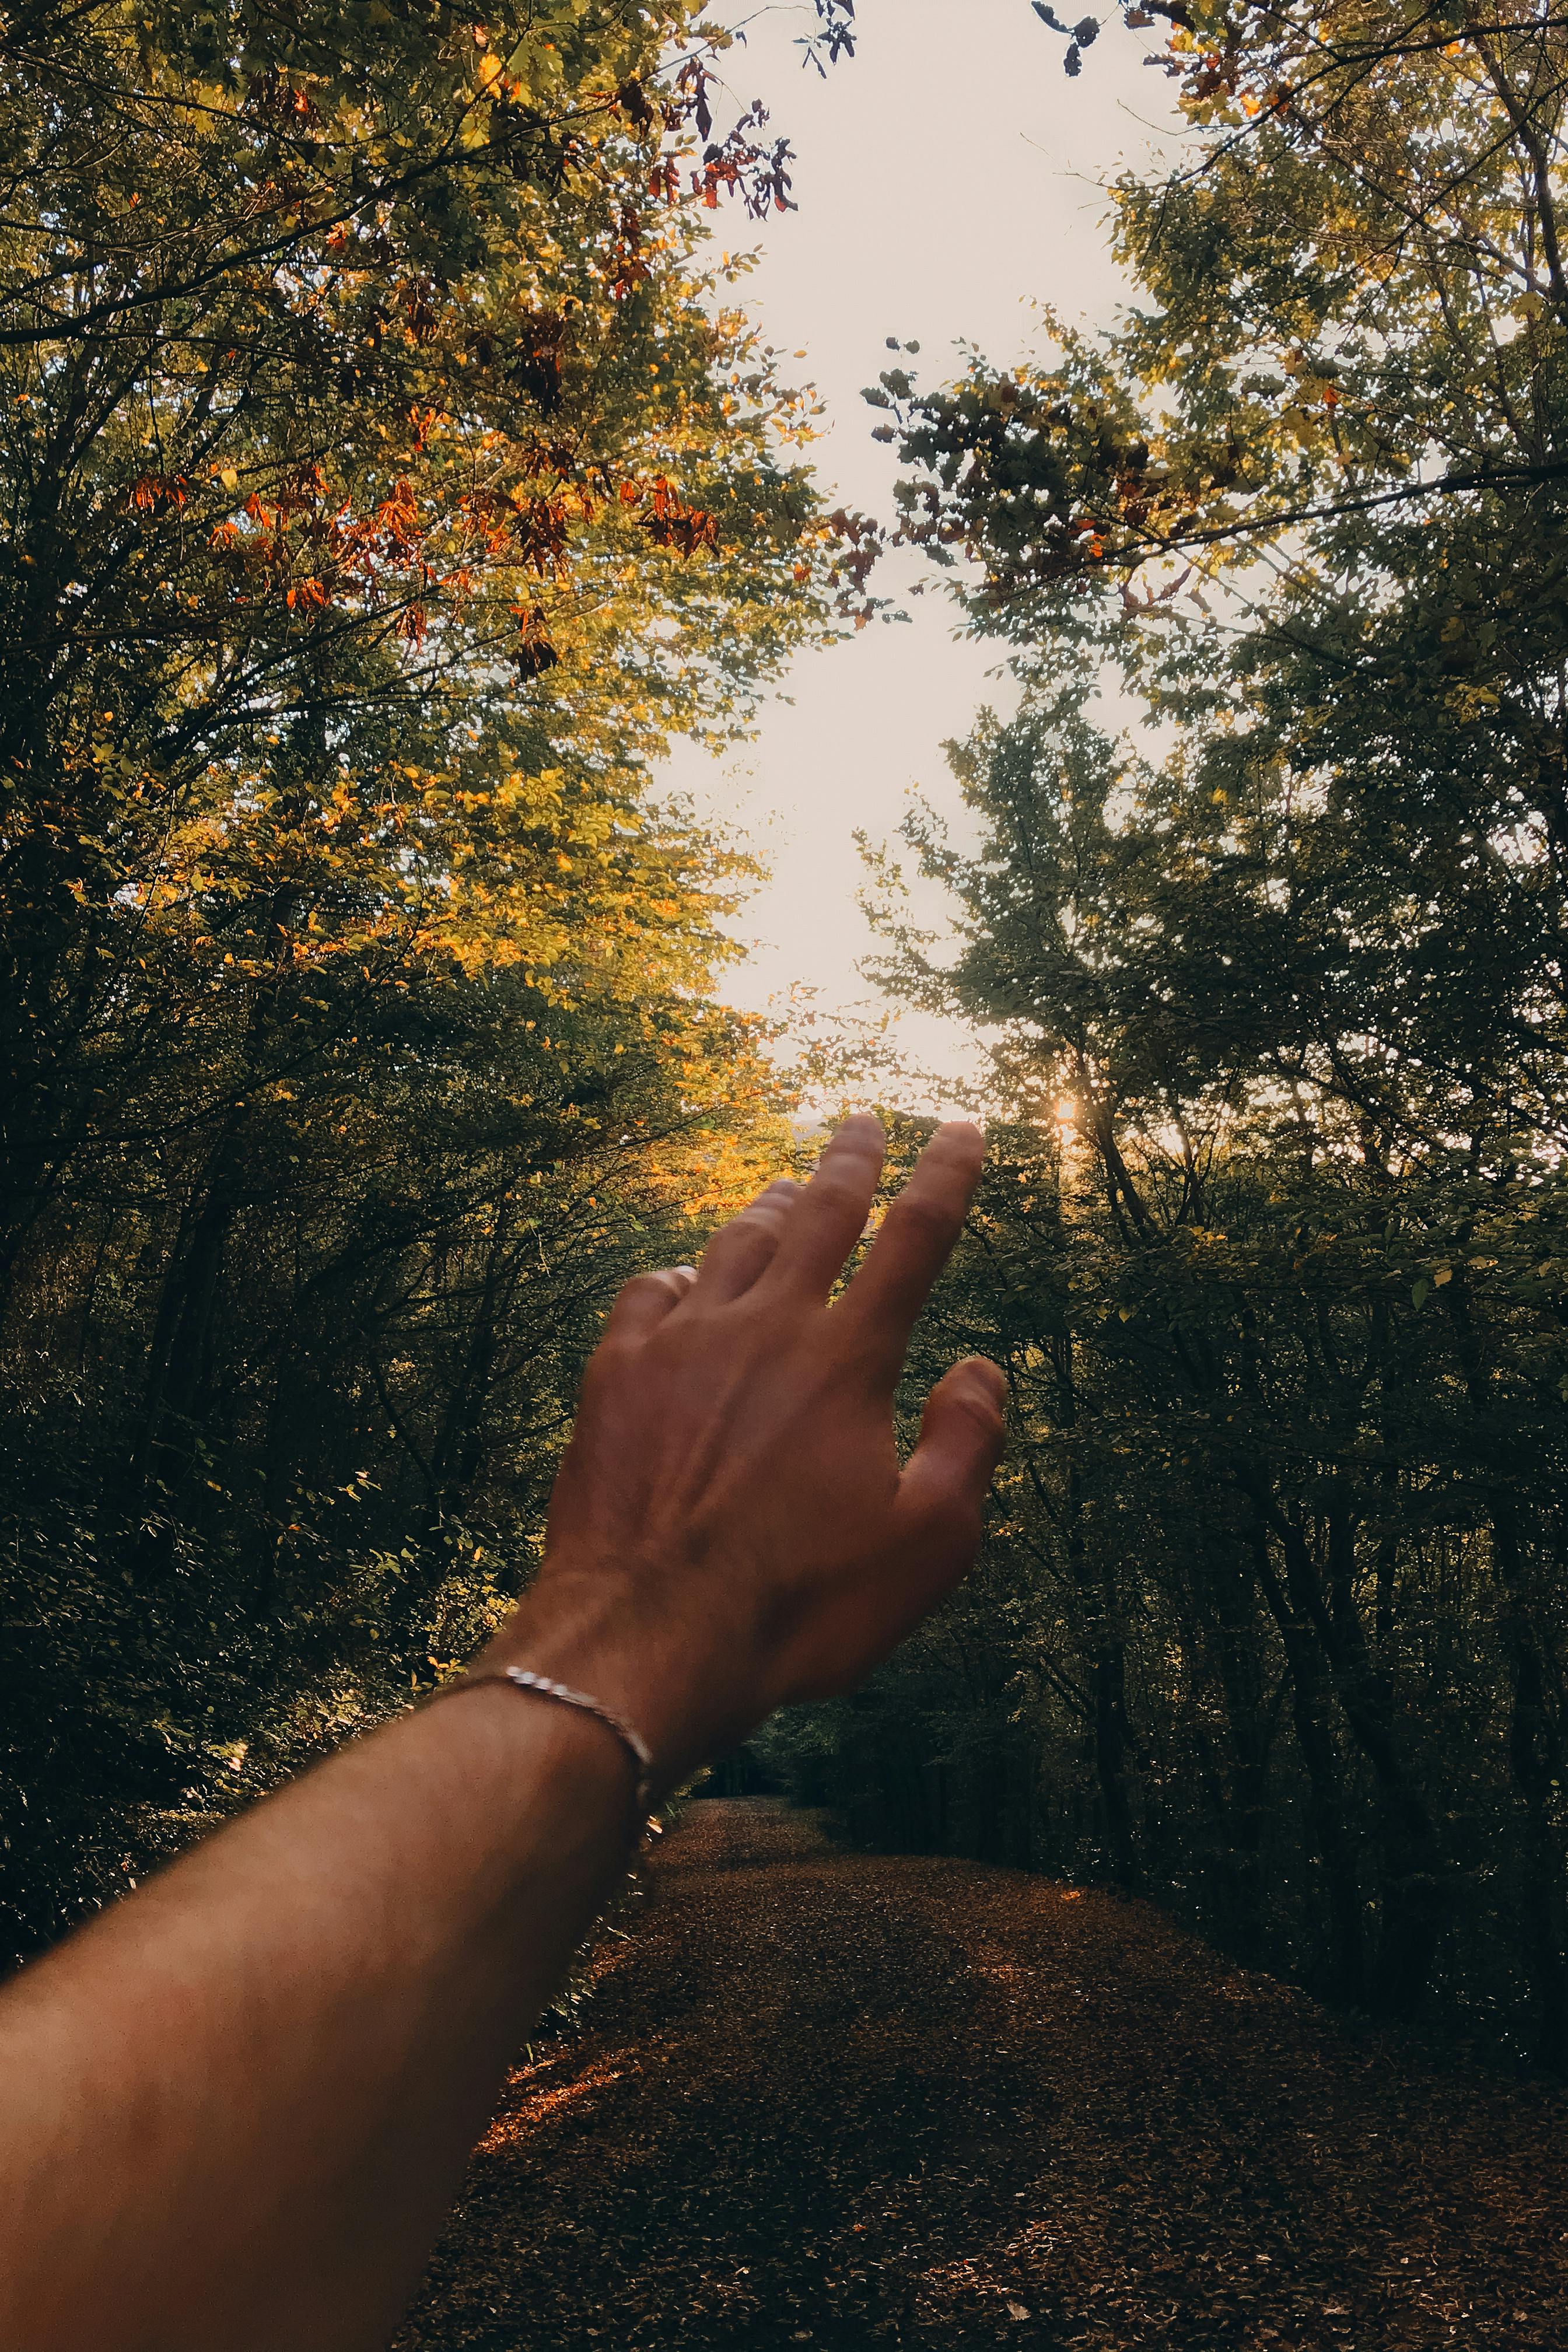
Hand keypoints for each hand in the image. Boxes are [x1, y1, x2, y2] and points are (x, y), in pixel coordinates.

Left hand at [481, 1114, 1006, 1792]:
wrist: (646, 1639)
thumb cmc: (798, 1606)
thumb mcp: (927, 1546)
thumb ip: (967, 1445)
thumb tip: (983, 1368)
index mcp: (847, 1361)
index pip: (914, 1241)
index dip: (947, 1177)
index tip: (962, 1129)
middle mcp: (765, 1329)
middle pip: (820, 1216)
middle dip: (851, 1161)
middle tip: (862, 1123)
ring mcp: (680, 1344)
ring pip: (735, 1244)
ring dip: (770, 1208)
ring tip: (789, 1190)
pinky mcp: (613, 1375)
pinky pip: (651, 1291)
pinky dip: (681, 1274)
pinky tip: (687, 1280)